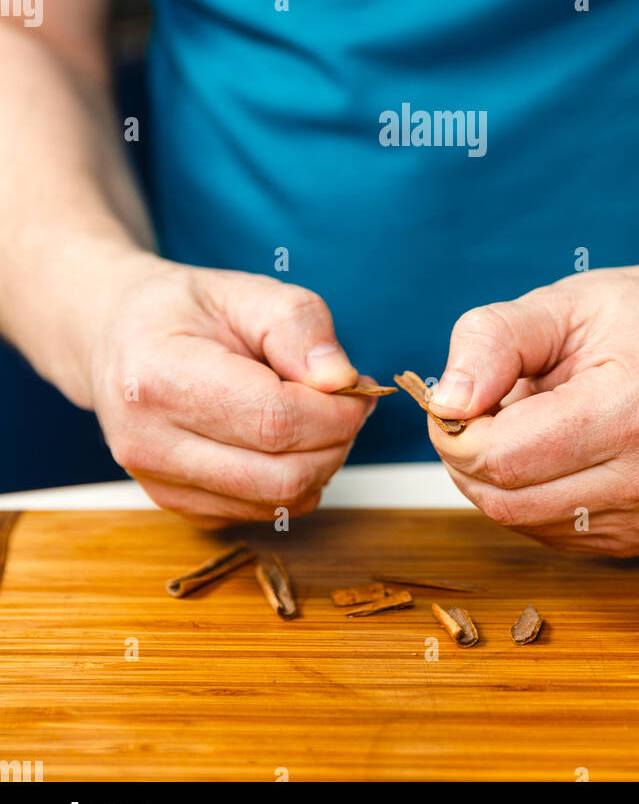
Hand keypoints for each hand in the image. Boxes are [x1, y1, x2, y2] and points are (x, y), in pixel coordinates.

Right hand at [84, 252, 371, 525]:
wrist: (117, 339)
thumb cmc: (182, 312)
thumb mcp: (243, 291)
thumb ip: (298, 325)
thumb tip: (340, 379)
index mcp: (160, 377)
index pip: (274, 420)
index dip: (335, 411)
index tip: (358, 386)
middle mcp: (148, 441)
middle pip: (279, 473)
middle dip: (337, 440)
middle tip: (349, 402)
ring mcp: (156, 483)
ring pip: (275, 501)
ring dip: (321, 463)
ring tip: (321, 416)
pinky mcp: (175, 505)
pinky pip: (260, 512)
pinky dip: (294, 482)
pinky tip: (289, 440)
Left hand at [429, 256, 638, 555]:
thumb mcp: (562, 303)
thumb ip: (494, 341)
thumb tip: (446, 402)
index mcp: (636, 407)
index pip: (507, 456)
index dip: (456, 432)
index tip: (453, 397)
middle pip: (506, 498)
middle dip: (468, 455)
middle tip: (477, 407)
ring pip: (520, 520)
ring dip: (496, 476)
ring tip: (524, 419)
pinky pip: (548, 530)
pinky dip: (527, 493)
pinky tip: (549, 449)